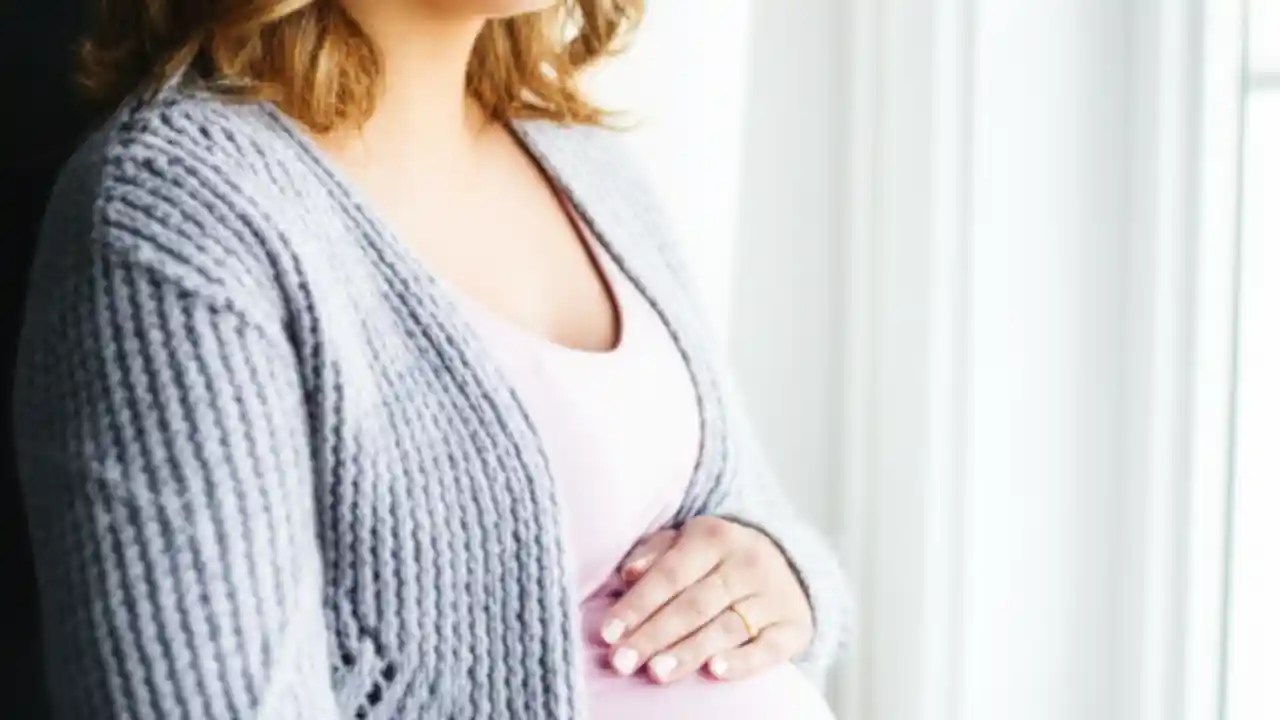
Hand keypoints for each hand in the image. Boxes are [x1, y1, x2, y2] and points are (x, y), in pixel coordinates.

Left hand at [598, 516, 813, 683]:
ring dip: (688, 652)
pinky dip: (743, 662)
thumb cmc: (716, 559)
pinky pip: (768, 648)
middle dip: (654, 635)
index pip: (670, 574)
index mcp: (714, 536)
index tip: (608, 633)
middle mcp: (747, 562)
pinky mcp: (793, 627)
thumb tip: (628, 574)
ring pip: (725, 628)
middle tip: (622, 662)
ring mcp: (773, 595)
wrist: (787, 564)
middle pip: (694, 605)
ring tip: (656, 672)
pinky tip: (715, 671)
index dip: (637, 604)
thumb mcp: (685, 542)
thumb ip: (654, 554)